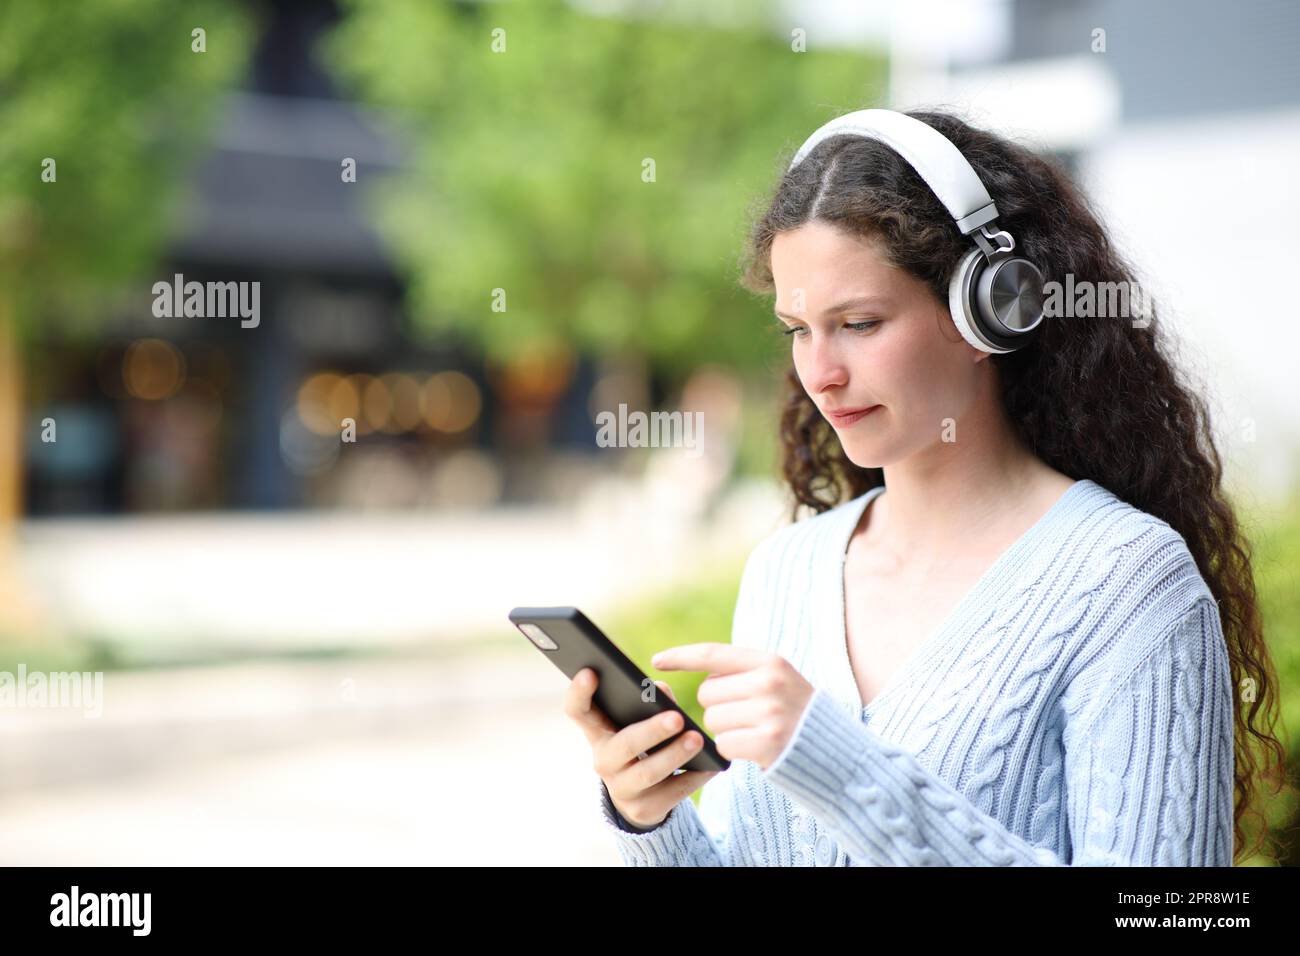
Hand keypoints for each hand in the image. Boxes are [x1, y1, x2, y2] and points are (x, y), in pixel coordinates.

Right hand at [564, 668, 718, 829]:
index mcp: (597, 731)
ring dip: (675, 755)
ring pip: (648, 772)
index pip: (578, 711)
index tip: (591, 672)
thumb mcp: (639, 721)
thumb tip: (660, 691)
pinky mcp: (644, 810)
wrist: (641, 795)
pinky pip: (672, 793)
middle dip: (651, 731)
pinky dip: (694, 777)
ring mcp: (622, 789)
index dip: (579, 692)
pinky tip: (711, 765)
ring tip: (698, 740)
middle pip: (623, 745)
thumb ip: (650, 700)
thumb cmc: (641, 741)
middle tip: (676, 717)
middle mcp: (603, 761)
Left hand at [650, 643, 814, 770]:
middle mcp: (769, 682)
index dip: (681, 657)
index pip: (713, 653)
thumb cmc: (796, 715)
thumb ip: (744, 674)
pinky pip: (723, 744)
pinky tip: (754, 747)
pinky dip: (732, 750)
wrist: (837, 751)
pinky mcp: (767, 742)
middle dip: (717, 707)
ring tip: (754, 731)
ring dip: (725, 730)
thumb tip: (699, 679)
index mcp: (770, 661)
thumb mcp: (778, 681)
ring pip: (712, 720)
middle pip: (707, 693)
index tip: (657, 661)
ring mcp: (769, 712)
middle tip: (746, 715)